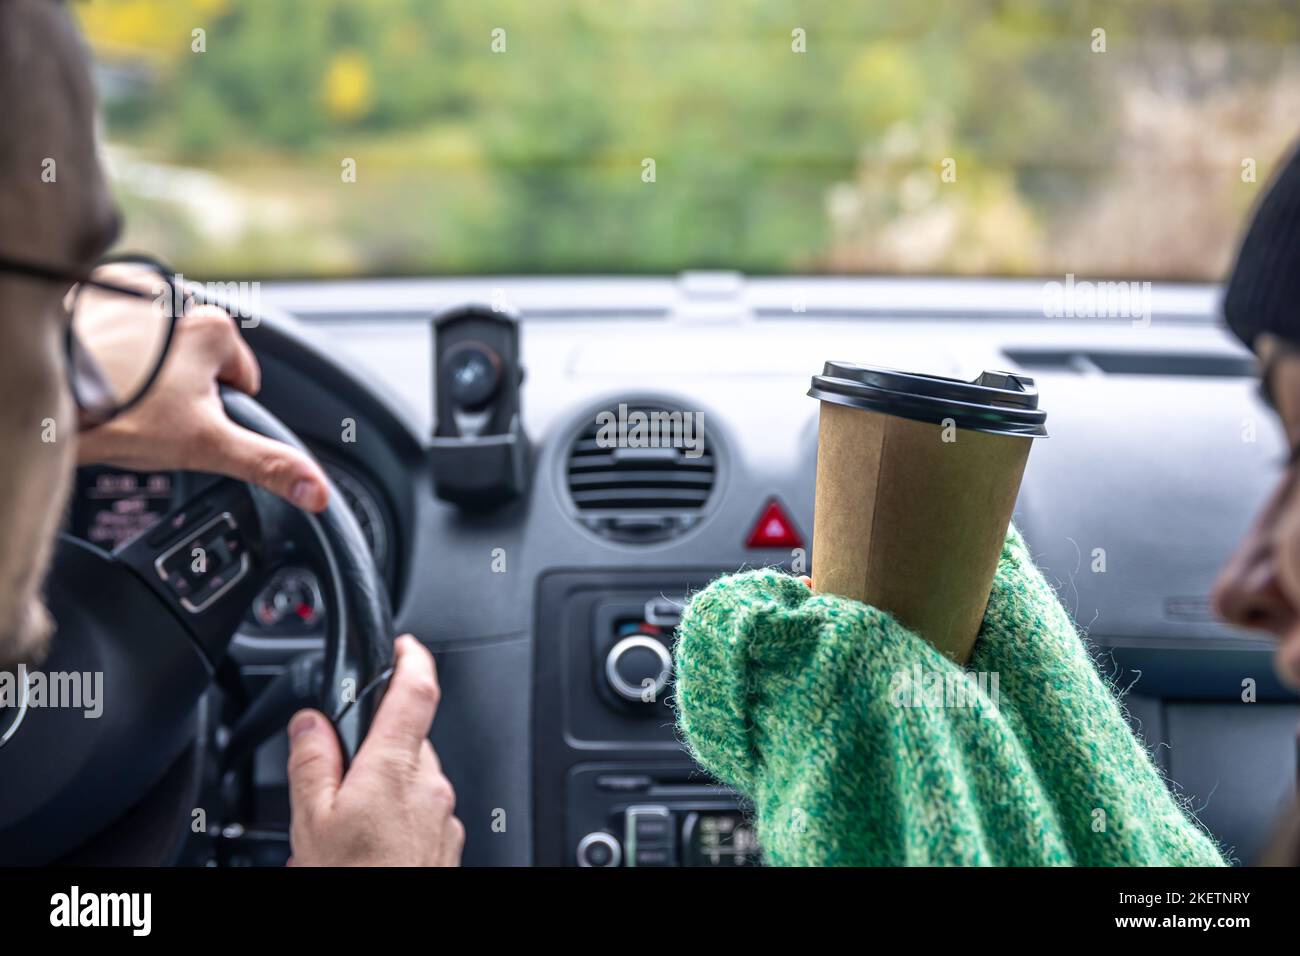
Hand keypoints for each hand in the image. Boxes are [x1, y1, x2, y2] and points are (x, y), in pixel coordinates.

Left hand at [75, 264, 329, 510]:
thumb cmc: (116, 412)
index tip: (185, 425)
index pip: (241, 379)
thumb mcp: (204, 448)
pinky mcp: (86, 291)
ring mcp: (130, 291)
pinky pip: (109, 329)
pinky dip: (103, 352)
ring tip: (111, 399)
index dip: (217, 413)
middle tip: (144, 417)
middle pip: (195, 361)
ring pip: (153, 347)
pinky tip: (88, 377)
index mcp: (215, 328)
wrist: (36, 385)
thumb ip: (265, 465)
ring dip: (139, 371)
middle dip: (176, 392)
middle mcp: (178, 297)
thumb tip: (317, 492)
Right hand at [285, 635, 463, 866]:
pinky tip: (369, 846)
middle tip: (337, 780)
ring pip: (415, 777)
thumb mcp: (311, 822)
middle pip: (408, 738)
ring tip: (346, 828)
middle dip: (376, 747)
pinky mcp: (449, 843)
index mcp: (395, 767)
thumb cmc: (352, 882)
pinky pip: (423, 811)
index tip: (403, 643)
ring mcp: (445, 815)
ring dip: (385, 787)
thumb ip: (312, 762)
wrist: (389, 938)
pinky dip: (398, 817)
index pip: (417, 689)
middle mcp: (431, 784)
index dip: (412, 656)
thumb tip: (311, 723)